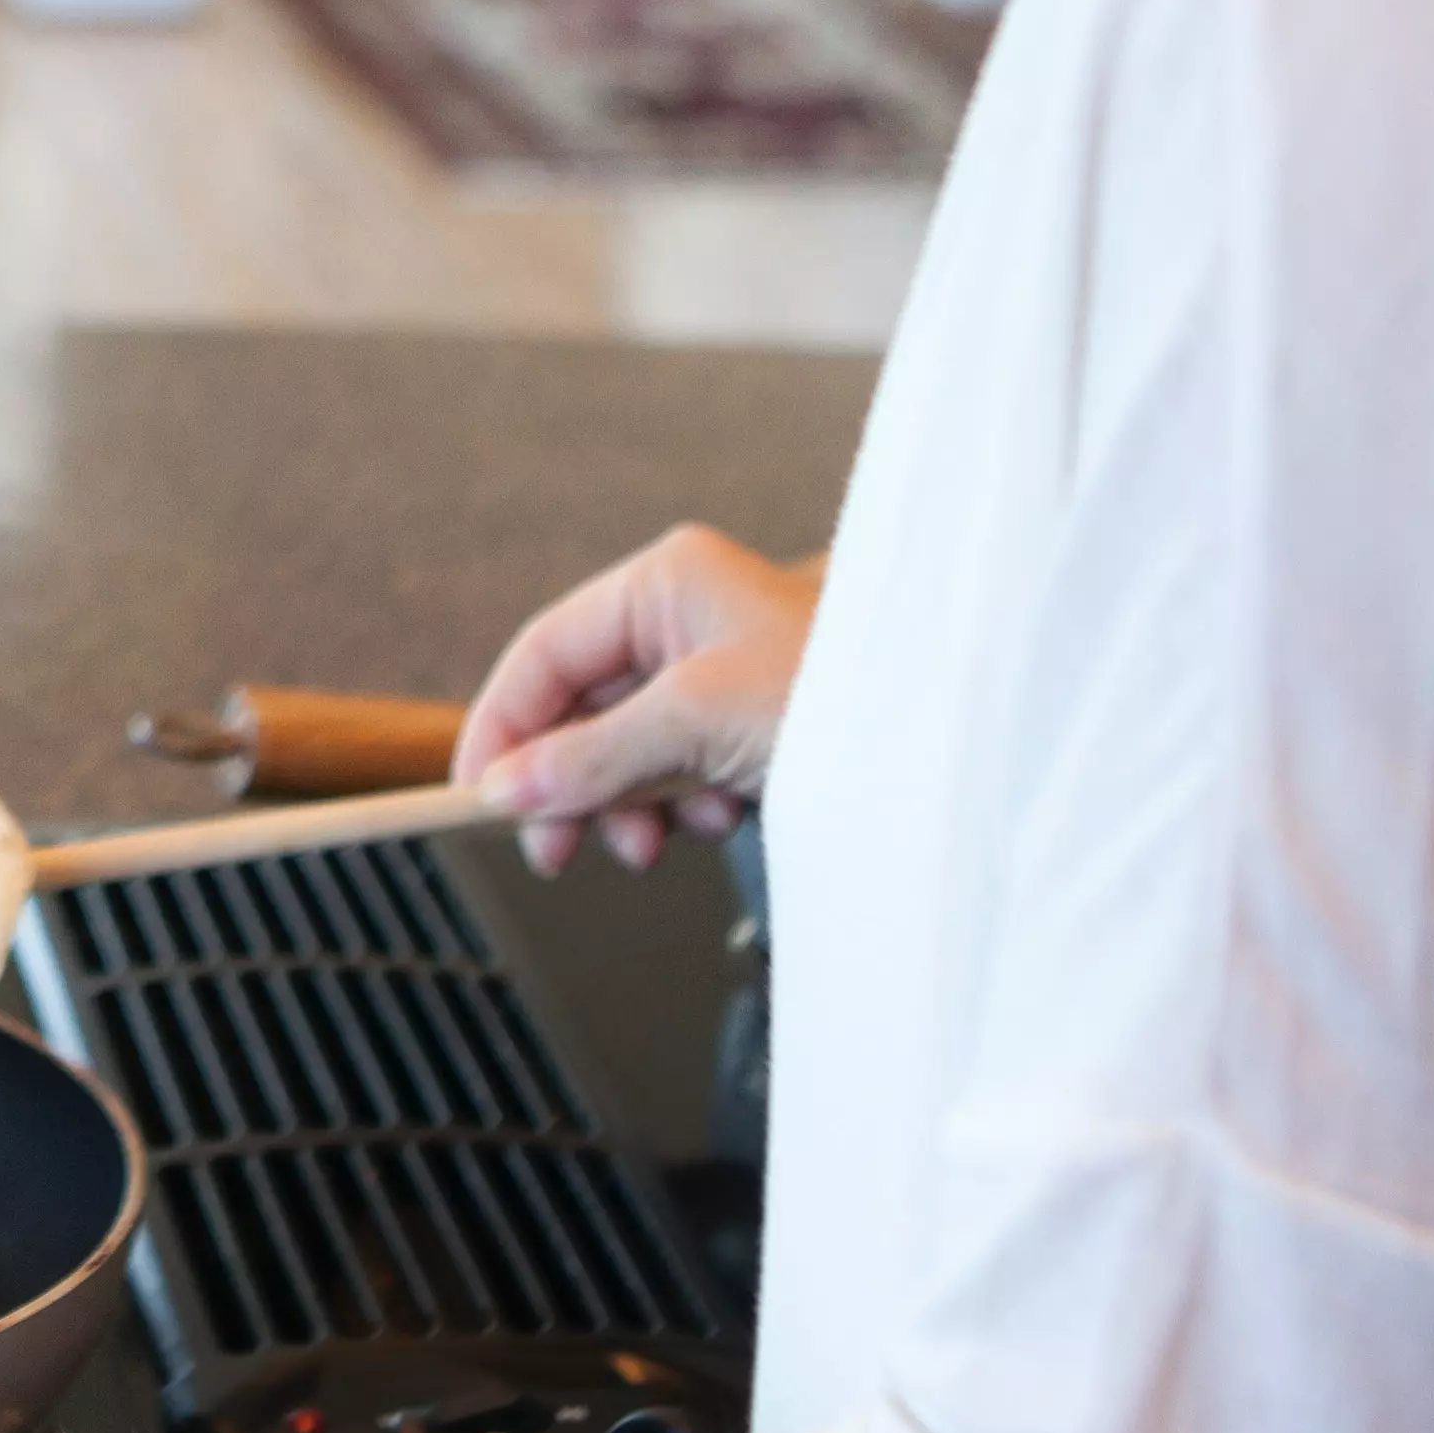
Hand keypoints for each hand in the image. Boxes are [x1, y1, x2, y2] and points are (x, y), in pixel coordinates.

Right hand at [456, 522, 821, 872]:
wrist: (954, 744)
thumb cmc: (844, 697)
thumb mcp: (698, 724)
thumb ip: (593, 758)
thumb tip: (504, 790)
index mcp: (666, 582)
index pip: (545, 651)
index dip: (503, 726)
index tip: (479, 796)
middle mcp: (686, 618)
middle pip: (580, 706)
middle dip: (569, 781)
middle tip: (555, 850)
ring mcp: (718, 673)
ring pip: (625, 748)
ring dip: (627, 803)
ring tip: (649, 844)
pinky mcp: (746, 727)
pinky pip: (676, 770)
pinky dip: (679, 807)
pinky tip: (714, 822)